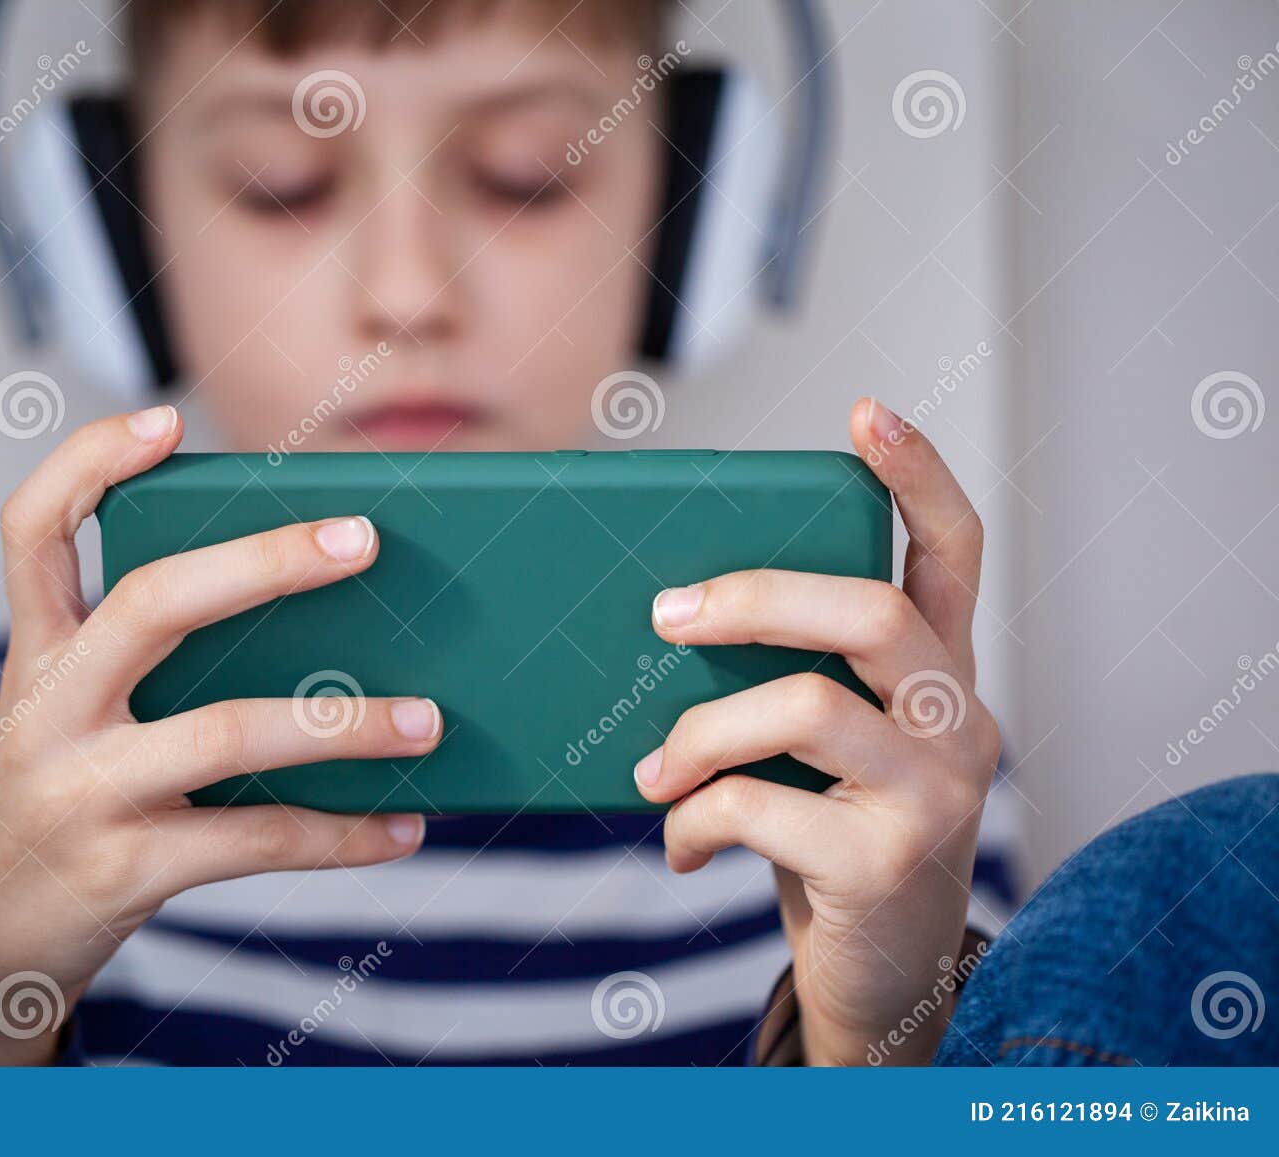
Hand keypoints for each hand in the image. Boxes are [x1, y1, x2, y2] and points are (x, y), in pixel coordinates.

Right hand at [0, 406, 437, 1064]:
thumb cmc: (52, 807)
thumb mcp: (65, 726)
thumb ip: (149, 674)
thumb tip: (319, 636)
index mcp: (34, 660)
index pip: (30, 532)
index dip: (87, 465)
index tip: (165, 420)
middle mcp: (45, 713)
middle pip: (150, 605)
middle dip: (263, 563)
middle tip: (364, 539)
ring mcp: (81, 793)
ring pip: (225, 733)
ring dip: (341, 722)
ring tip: (429, 718)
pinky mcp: (123, 871)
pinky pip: (255, 841)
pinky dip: (341, 835)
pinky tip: (401, 827)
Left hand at [635, 398, 999, 1065]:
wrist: (882, 976)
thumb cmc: (835, 835)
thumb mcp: (827, 749)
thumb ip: (792, 682)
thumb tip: (669, 619)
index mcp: (941, 675)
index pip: (955, 551)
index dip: (917, 475)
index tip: (866, 411)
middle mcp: (960, 722)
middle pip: (871, 610)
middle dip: (755, 597)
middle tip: (665, 615)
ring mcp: (936, 794)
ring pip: (806, 707)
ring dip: (699, 732)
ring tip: (654, 771)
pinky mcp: (888, 863)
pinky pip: (762, 806)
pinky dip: (695, 819)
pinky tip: (680, 843)